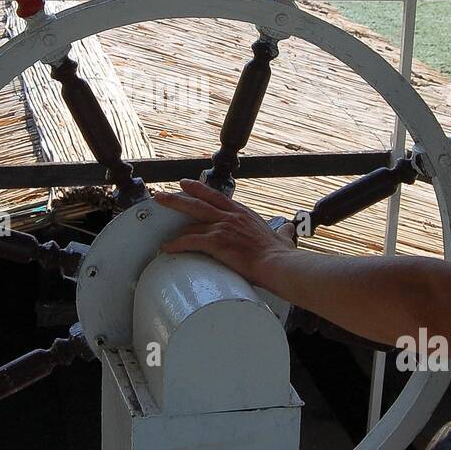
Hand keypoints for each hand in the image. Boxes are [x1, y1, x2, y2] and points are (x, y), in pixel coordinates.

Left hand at [154, 179, 296, 286]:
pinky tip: (167, 247)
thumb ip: (283, 232)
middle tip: (163, 194)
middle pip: (199, 201)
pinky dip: (177, 244)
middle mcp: (231, 216)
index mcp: (243, 213)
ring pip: (191, 218)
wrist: (278, 264)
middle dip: (178, 197)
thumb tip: (290, 229)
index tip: (189, 185)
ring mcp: (222, 227)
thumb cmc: (280, 255)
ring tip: (159, 215)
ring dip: (173, 216)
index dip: (201, 190)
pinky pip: (190, 241)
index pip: (218, 197)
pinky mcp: (216, 242)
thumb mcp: (283, 237)